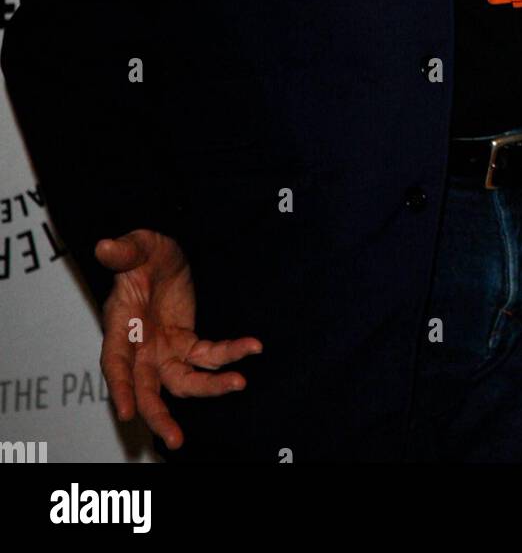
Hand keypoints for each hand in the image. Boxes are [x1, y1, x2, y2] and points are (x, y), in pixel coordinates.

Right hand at [96, 229, 262, 449]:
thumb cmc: (142, 253)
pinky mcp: (188, 343)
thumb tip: (105, 246)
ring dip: (210, 387)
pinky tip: (252, 347)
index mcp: (120, 327)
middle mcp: (141, 349)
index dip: (120, 388)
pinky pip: (210, 355)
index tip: (127, 413)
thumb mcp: (135, 246)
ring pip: (185, 381)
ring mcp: (165, 350)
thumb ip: (122, 251)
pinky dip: (230, 354)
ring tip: (238, 384)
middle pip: (148, 390)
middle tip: (175, 440)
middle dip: (159, 416)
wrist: (162, 255)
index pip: (115, 363)